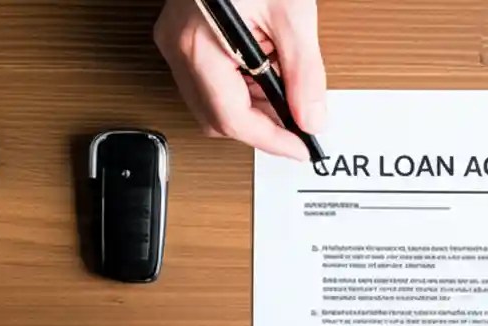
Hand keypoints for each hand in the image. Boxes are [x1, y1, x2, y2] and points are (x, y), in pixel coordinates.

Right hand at [154, 0, 326, 159]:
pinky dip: (240, 87)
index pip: (233, 118)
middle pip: (218, 118)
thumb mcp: (293, 15)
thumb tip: (312, 117)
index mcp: (200, 44)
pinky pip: (208, 81)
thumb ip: (305, 74)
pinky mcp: (181, 36)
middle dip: (260, 126)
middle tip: (298, 123)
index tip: (300, 148)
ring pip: (212, 104)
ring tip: (285, 87)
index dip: (271, 140)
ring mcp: (175, 43)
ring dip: (251, 107)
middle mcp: (178, 48)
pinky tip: (265, 72)